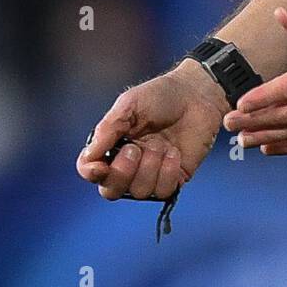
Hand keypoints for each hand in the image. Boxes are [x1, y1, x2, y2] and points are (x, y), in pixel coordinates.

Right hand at [75, 65, 228, 200]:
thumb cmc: (160, 95)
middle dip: (123, 173)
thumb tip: (89, 159)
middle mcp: (129, 164)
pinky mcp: (174, 178)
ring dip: (150, 167)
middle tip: (135, 149)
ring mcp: (152, 173)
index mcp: (112, 145)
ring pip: (139, 191)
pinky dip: (168, 172)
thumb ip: (108, 129)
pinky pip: (164, 191)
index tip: (100, 167)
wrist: (196, 94)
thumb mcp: (129, 104)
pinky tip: (174, 153)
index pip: (90, 170)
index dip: (91, 173)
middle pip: (112, 190)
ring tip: (161, 144)